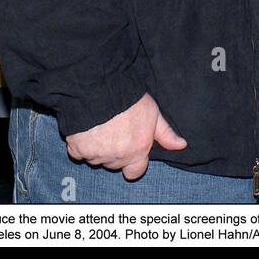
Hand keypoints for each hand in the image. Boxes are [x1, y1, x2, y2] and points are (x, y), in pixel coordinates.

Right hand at [65, 92, 186, 180]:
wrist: (99, 87)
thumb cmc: (128, 98)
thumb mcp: (153, 113)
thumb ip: (165, 133)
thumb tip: (181, 145)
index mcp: (138, 150)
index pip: (135, 172)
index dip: (133, 162)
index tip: (129, 149)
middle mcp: (118, 156)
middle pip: (115, 164)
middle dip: (114, 152)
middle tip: (113, 131)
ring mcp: (96, 154)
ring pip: (96, 158)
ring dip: (96, 148)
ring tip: (100, 126)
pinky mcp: (78, 148)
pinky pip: (77, 152)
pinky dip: (79, 144)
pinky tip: (85, 129)